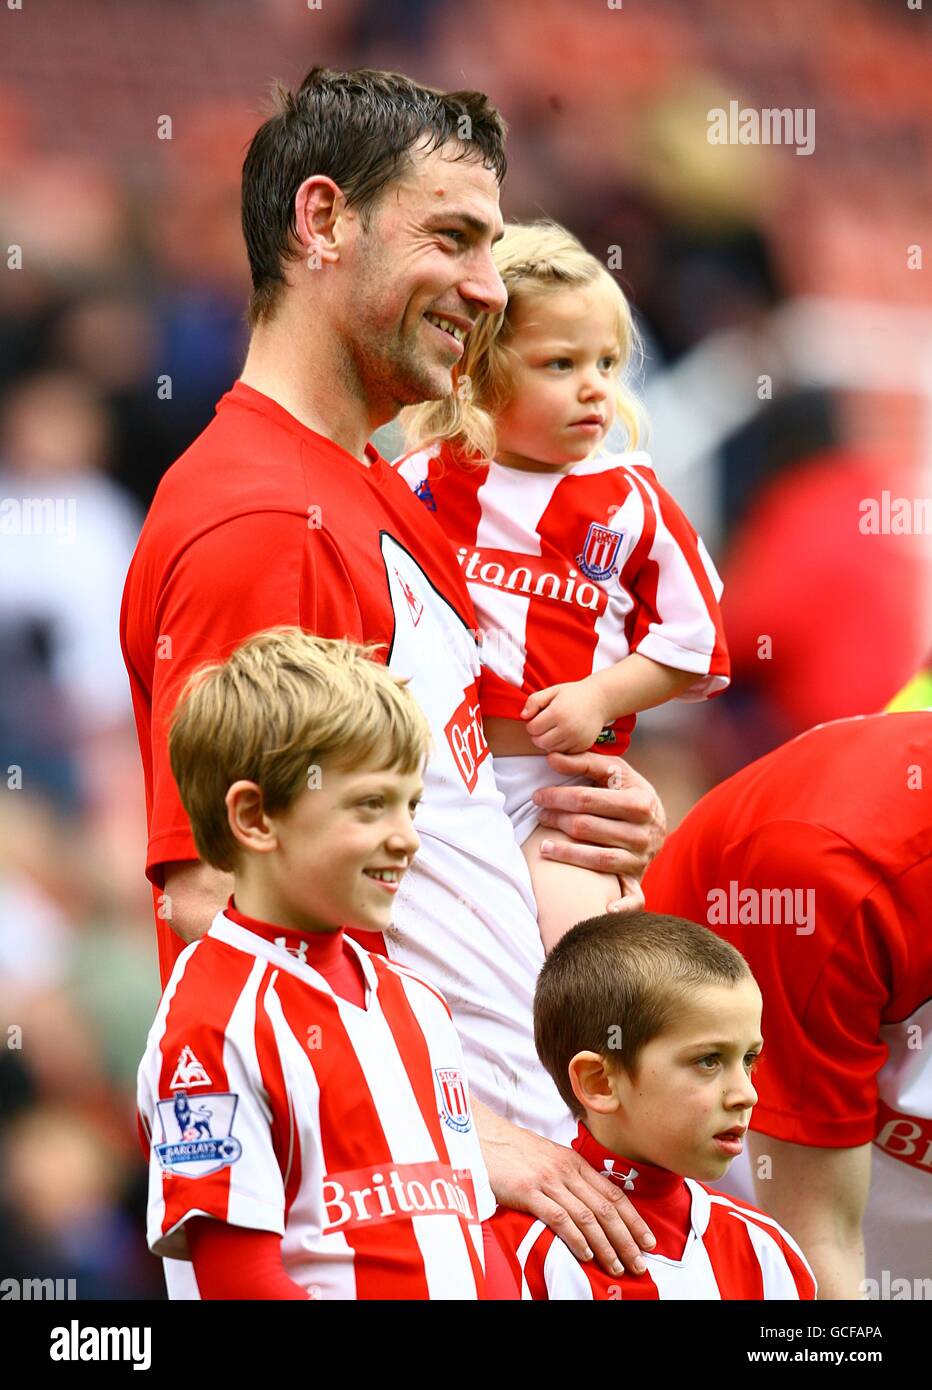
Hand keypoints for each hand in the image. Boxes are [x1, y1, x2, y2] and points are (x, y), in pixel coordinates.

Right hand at [475, 1102, 654, 1274]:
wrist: (482, 1135)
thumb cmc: (512, 1150)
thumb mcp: (548, 1157)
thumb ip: (569, 1177)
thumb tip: (590, 1202)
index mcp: (574, 1162)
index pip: (613, 1193)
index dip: (634, 1219)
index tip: (647, 1240)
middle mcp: (567, 1171)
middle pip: (606, 1208)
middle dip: (627, 1238)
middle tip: (640, 1263)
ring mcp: (548, 1180)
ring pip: (587, 1216)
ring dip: (606, 1245)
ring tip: (617, 1266)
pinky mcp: (528, 1191)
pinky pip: (559, 1217)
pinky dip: (576, 1238)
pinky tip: (586, 1254)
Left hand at [521, 680, 609, 753]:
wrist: (600, 699)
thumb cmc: (573, 694)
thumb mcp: (552, 691)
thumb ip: (534, 701)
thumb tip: (523, 716)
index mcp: (557, 713)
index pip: (533, 729)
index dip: (531, 724)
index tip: (537, 719)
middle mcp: (568, 728)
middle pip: (540, 742)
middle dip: (538, 735)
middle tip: (543, 726)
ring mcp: (577, 739)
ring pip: (551, 750)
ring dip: (548, 742)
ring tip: (553, 730)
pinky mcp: (584, 746)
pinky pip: (564, 753)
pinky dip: (560, 747)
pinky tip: (563, 735)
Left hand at [533, 752, 665, 897]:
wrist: (656, 820)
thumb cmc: (627, 792)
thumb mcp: (613, 771)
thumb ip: (584, 762)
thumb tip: (550, 758)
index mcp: (639, 802)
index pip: (588, 800)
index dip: (558, 796)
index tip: (538, 796)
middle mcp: (644, 832)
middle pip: (588, 828)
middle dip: (557, 820)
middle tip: (539, 815)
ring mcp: (642, 858)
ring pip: (598, 859)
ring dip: (566, 854)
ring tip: (542, 846)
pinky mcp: (638, 878)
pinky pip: (633, 898)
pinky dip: (621, 907)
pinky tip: (604, 909)